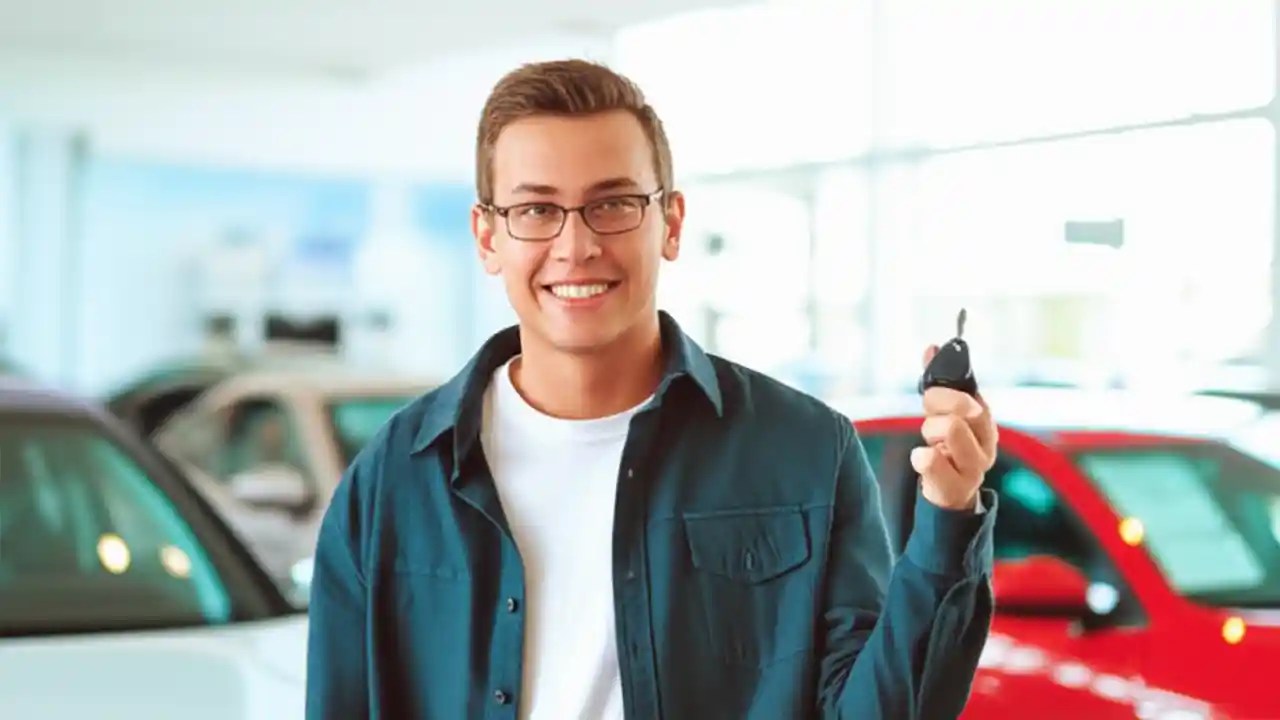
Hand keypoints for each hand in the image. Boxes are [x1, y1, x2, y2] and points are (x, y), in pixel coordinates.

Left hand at [910, 344, 997, 510]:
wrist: (951, 492)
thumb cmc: (948, 447)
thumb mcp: (945, 413)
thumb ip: (939, 382)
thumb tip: (932, 348)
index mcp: (985, 423)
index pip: (971, 397)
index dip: (944, 393)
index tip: (931, 397)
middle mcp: (986, 445)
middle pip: (958, 412)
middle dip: (935, 412)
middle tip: (931, 423)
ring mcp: (974, 469)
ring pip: (948, 431)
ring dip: (929, 434)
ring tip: (931, 444)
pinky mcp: (955, 488)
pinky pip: (930, 461)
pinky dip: (921, 457)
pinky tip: (923, 459)